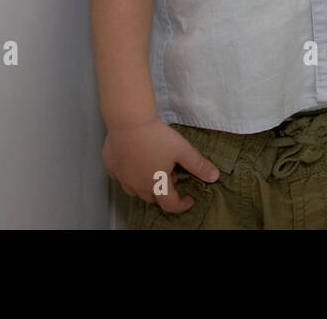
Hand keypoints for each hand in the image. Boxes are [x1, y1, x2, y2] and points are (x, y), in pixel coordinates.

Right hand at [102, 118, 219, 213]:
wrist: (129, 121)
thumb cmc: (156, 135)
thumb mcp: (182, 150)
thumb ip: (198, 165)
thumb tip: (214, 177)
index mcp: (156, 184)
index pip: (171, 205)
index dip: (182, 205)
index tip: (189, 199)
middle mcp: (137, 186)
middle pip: (153, 198)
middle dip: (164, 191)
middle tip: (172, 174)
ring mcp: (122, 178)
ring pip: (135, 190)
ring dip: (146, 185)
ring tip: (154, 167)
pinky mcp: (111, 167)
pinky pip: (121, 178)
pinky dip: (130, 175)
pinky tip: (135, 162)